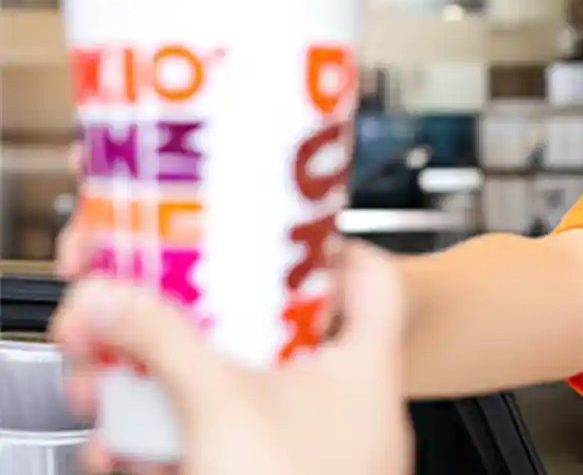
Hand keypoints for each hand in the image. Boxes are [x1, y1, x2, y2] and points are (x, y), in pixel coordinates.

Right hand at [52, 242, 411, 474]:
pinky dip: (171, 438)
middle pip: (275, 330)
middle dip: (196, 321)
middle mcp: (345, 403)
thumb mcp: (224, 405)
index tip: (263, 235)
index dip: (319, 244)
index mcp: (364, 364)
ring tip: (112, 379)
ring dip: (166, 382)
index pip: (368, 275)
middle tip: (147, 308)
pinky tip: (125, 447)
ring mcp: (310, 449)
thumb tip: (114, 295)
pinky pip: (219, 444)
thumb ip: (166, 340)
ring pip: (234, 391)